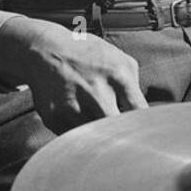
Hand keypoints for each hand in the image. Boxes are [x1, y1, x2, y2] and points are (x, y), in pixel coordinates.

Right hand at [0, 18, 148, 133]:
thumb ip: (135, 85)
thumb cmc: (87, 55)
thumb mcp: (118, 58)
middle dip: (124, 137)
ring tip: (101, 132)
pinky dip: (82, 137)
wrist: (45, 50)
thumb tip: (145, 114)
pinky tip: (82, 126)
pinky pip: (75, 139)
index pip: (140, 113)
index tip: (144, 133)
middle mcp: (97, 93)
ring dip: (102, 139)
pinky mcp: (55, 117)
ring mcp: (74, 106)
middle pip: (119, 132)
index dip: (145, 128)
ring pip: (97, 139)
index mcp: (118, 76)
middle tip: (125, 141)